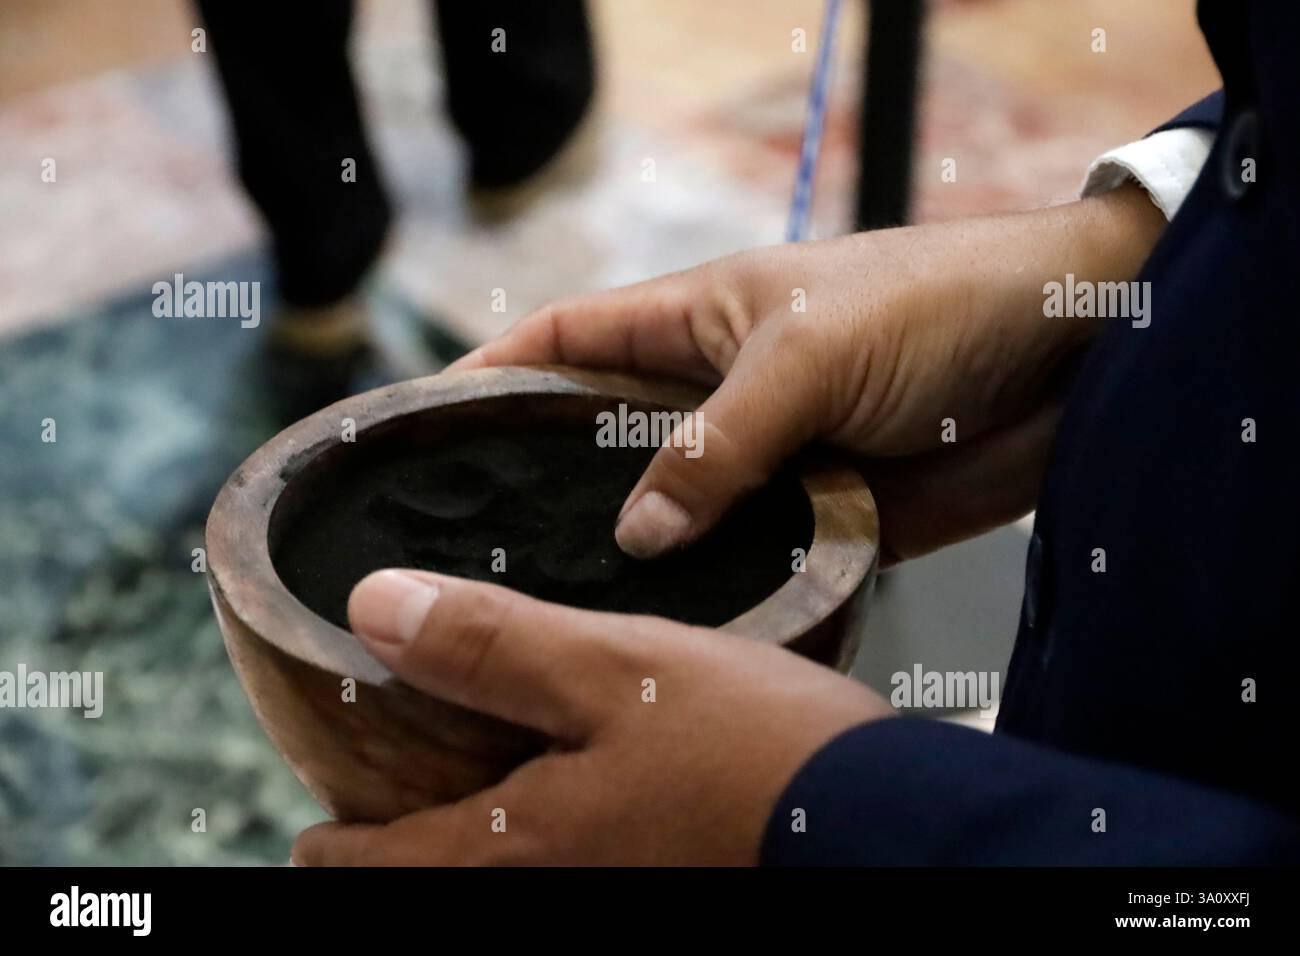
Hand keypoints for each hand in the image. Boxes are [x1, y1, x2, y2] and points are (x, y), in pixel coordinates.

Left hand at [291, 569, 892, 864]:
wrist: (882, 819)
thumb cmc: (755, 755)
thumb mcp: (614, 671)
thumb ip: (493, 644)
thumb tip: (375, 607)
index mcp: (524, 845)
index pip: (385, 869)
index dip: (335, 852)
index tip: (311, 836)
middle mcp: (561, 886)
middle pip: (449, 879)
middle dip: (406, 848)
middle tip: (386, 803)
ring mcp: (621, 884)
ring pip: (519, 871)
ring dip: (481, 837)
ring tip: (477, 781)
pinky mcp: (676, 871)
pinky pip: (584, 858)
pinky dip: (554, 828)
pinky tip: (584, 775)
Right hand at [449, 184, 1164, 563]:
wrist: (1072, 360)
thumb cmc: (937, 305)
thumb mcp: (811, 351)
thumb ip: (720, 441)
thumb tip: (639, 532)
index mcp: (699, 322)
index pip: (568, 338)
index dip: (493, 372)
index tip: (422, 423)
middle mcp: (719, 396)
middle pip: (605, 439)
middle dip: (544, 480)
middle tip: (477, 546)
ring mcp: (766, 463)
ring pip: (673, 514)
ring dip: (632, 553)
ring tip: (557, 608)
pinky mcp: (819, 519)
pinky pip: (748, 562)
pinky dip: (715, 594)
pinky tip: (671, 635)